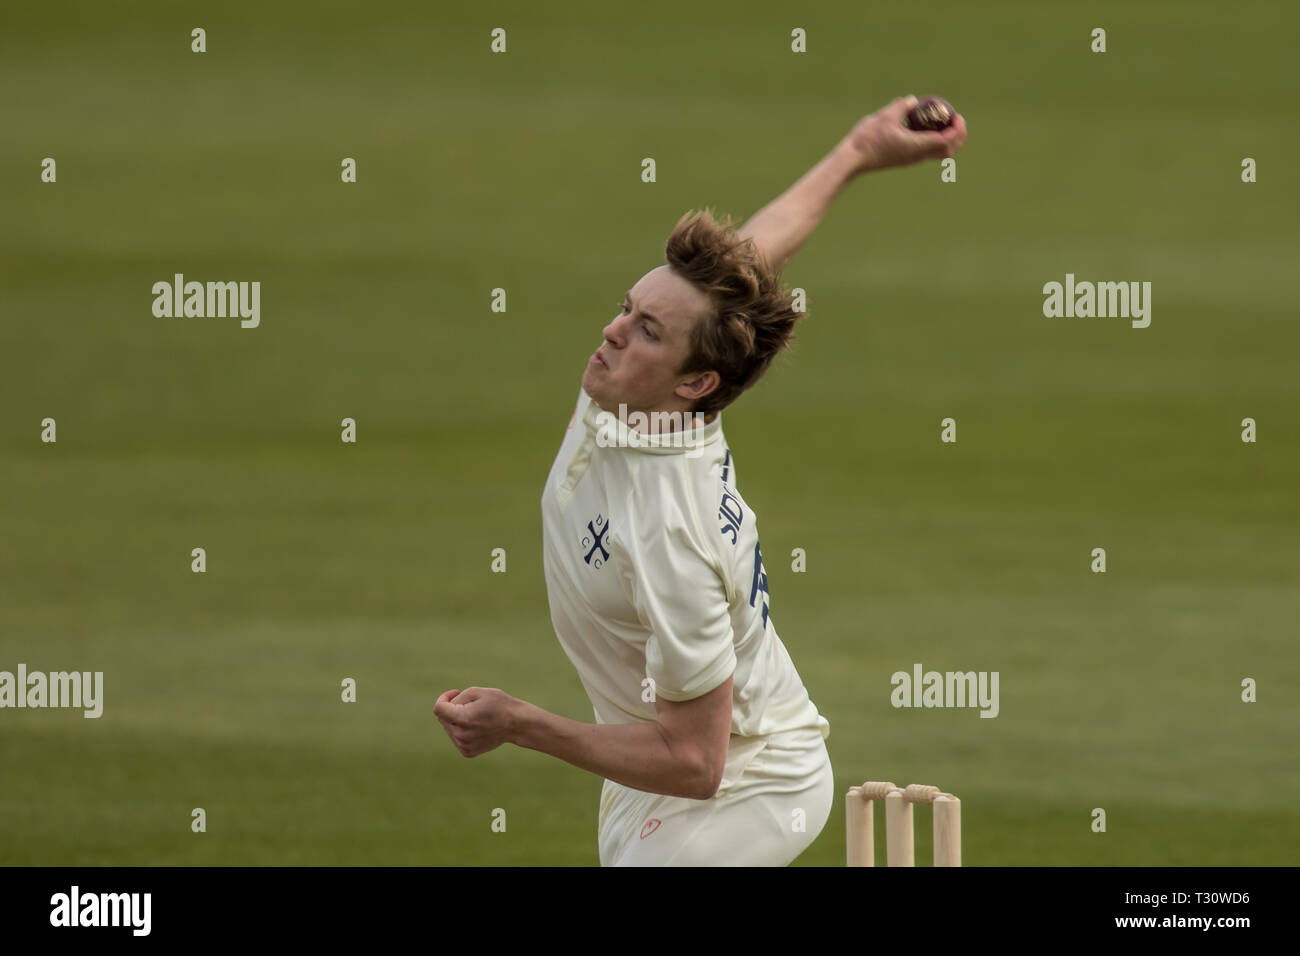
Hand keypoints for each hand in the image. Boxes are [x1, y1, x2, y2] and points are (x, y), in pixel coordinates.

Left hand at [434, 686, 520, 756]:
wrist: (517, 724)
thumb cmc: (499, 704)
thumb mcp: (477, 692)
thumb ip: (456, 698)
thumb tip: (444, 710)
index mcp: (462, 719)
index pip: (438, 708)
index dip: (444, 697)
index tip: (456, 692)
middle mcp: (460, 735)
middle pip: (443, 718)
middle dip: (453, 708)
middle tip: (473, 704)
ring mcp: (464, 746)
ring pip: (449, 727)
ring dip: (457, 719)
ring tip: (477, 716)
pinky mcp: (467, 752)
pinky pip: (456, 737)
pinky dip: (462, 730)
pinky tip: (477, 727)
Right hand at [841, 96, 967, 174]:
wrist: (852, 160)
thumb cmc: (867, 138)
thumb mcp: (885, 116)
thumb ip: (902, 107)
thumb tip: (913, 100)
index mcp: (917, 146)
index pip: (946, 141)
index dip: (956, 129)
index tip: (956, 116)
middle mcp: (917, 156)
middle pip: (947, 151)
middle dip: (956, 136)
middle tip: (956, 119)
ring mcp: (910, 159)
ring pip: (937, 153)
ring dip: (946, 139)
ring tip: (943, 122)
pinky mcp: (904, 158)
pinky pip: (926, 150)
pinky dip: (933, 140)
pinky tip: (924, 126)